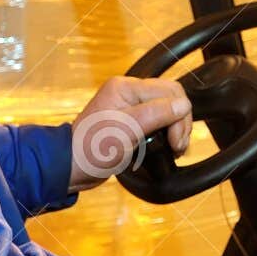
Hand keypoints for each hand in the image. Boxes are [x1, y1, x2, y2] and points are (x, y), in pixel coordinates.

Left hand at [68, 75, 193, 191]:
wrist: (72, 167)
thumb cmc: (92, 148)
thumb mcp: (127, 130)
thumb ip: (157, 114)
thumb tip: (184, 105)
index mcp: (126, 87)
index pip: (170, 91)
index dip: (179, 116)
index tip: (176, 142)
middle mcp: (129, 93)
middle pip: (170, 99)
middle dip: (180, 123)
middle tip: (177, 147)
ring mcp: (130, 107)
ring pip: (166, 111)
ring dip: (175, 129)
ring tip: (174, 150)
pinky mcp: (131, 122)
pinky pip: (157, 121)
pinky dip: (166, 133)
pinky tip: (167, 148)